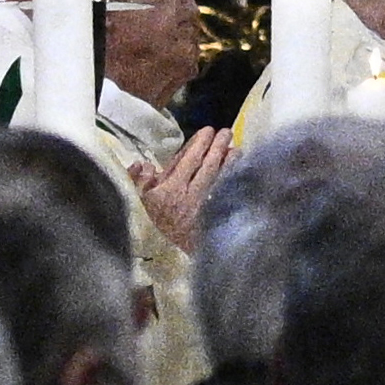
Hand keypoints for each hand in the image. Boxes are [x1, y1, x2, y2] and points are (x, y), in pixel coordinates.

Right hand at [137, 119, 235, 254]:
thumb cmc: (163, 221)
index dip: (197, 144)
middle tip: (225, 131)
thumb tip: (143, 163)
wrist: (181, 252)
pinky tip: (242, 169)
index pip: (184, 161)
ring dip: (229, 160)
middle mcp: (187, 195)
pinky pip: (228, 191)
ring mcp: (204, 205)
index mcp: (168, 190)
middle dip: (216, 146)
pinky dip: (235, 178)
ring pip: (219, 177)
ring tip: (237, 147)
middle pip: (205, 165)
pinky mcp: (217, 214)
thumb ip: (141, 181)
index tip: (206, 132)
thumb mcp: (144, 202)